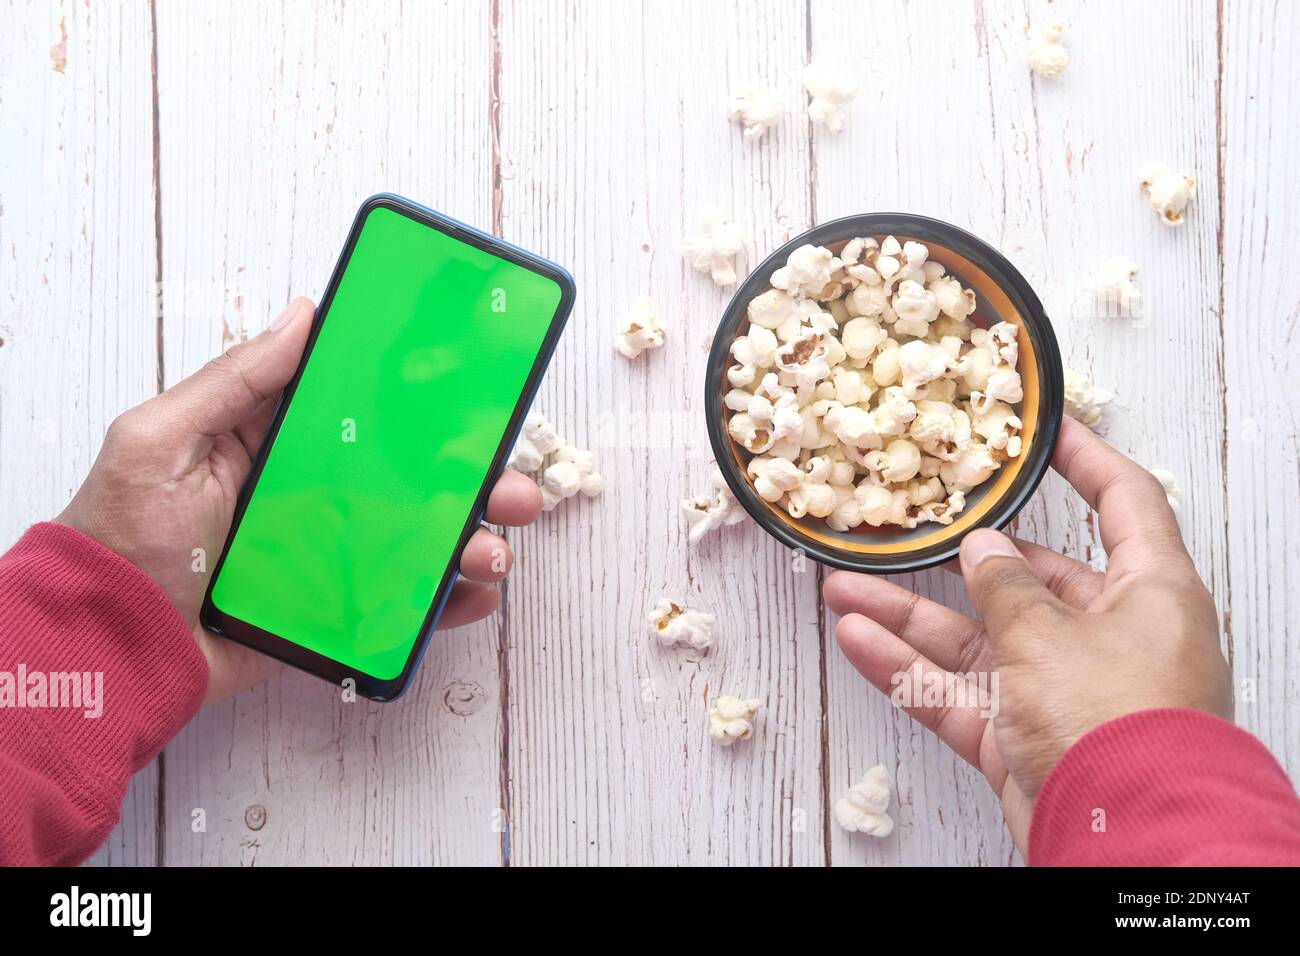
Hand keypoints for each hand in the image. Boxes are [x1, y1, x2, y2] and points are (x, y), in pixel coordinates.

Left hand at [57, 298, 541, 704]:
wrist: (109, 649)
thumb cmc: (119, 541)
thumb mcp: (158, 441)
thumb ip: (231, 381)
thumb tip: (303, 315)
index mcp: (278, 439)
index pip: (363, 405)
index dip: (421, 396)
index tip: (475, 386)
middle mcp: (315, 488)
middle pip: (413, 471)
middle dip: (473, 473)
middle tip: (510, 482)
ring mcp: (331, 548)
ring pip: (422, 533)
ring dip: (474, 536)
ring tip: (492, 550)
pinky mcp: (336, 604)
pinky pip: (403, 597)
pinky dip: (447, 598)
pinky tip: (472, 594)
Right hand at [823, 417, 1230, 851]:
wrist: (1127, 837)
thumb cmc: (1117, 723)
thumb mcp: (1051, 633)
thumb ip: (1006, 584)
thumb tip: (981, 547)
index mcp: (1148, 593)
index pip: (1123, 504)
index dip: (1085, 460)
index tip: (1042, 431)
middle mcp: (1108, 638)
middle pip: (1029, 580)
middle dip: (956, 559)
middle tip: (909, 529)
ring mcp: (1062, 691)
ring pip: (975, 640)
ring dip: (909, 617)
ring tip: (845, 589)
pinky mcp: (1023, 739)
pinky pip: (957, 693)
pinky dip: (908, 671)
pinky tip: (858, 642)